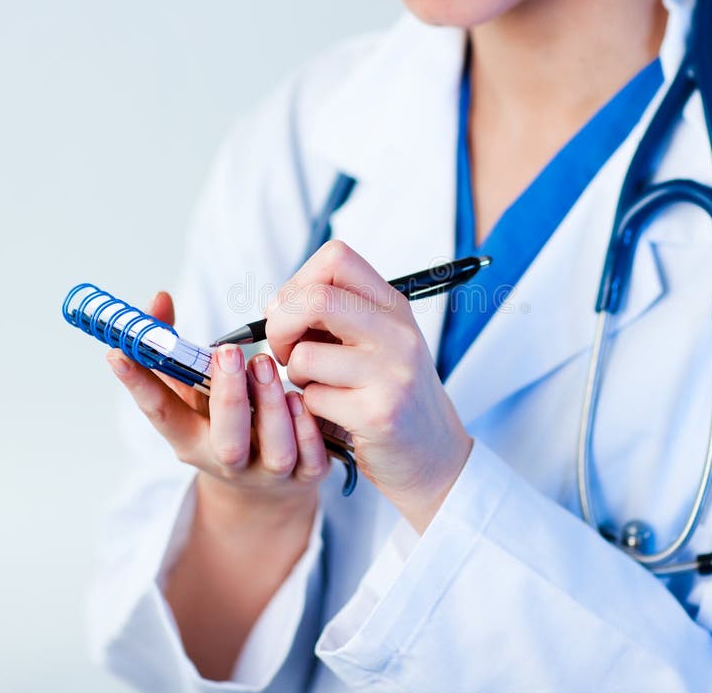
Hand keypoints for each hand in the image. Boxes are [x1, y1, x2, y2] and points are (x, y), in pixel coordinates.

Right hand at [106, 291, 330, 520]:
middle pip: (226, 440)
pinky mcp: (306, 475)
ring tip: (266, 366)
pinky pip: (311, 459)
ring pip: (274, 450)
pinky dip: (308, 430)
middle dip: (227, 395)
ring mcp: (269, 472)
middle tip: (227, 352)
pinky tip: (302, 398)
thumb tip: (159, 299)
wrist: (265, 492)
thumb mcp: (195, 392)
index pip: (161, 414)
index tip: (120, 351)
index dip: (138, 384)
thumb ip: (176, 348)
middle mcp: (229, 460)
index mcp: (192, 439)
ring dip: (272, 408)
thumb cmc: (226, 425)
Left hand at [265, 241, 472, 533]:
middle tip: (284, 350)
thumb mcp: (378, 341)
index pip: (336, 257)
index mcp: (393, 305)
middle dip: (280, 325)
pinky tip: (333, 413)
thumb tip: (276, 306)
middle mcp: (397, 332)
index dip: (298, 282)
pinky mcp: (378, 413)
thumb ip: (337, 316)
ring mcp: (391, 372)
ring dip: (294, 374)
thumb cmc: (392, 394)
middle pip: (315, 298)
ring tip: (316, 386)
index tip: (293, 313)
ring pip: (305, 354)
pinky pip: (312, 399)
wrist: (435, 455)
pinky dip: (309, 407)